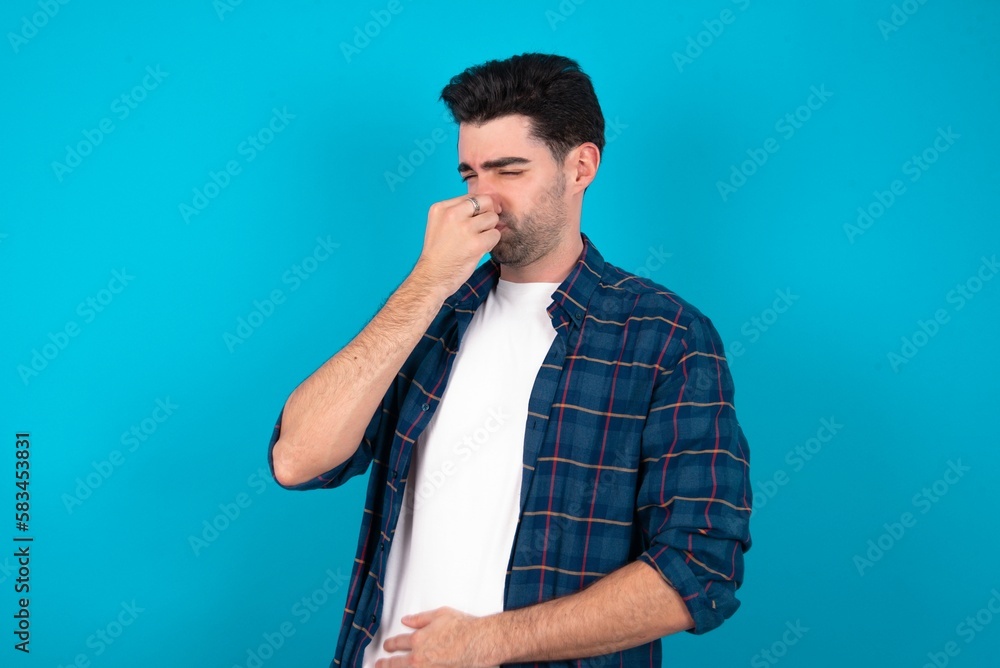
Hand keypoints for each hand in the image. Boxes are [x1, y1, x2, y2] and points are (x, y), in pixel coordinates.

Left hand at [374, 606, 492, 667]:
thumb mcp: (440, 614)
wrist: (479, 642)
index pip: (398, 643)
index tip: (387, 646)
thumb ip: (420, 619)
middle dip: (385, 663)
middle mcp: (420, 658)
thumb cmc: (463, 628)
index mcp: (418, 640)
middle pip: (396, 663)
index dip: (390, 644)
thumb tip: (407, 620)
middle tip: (379, 664)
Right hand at [412, 194, 502, 298]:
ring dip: (490, 229)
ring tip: (477, 240)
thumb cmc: (439, 253)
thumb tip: (488, 204)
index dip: (481, 206)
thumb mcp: (440, 225)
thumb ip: (458, 212)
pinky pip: (495, 235)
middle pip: (485, 202)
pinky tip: (480, 249)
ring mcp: (464, 228)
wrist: (432, 277)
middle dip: (489, 213)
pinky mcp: (475, 243)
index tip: (481, 217)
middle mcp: (452, 214)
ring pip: (492, 218)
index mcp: (441, 208)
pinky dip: (491, 242)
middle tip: (484, 227)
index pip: (472, 196)